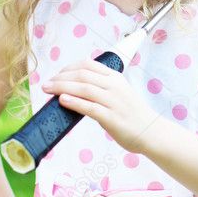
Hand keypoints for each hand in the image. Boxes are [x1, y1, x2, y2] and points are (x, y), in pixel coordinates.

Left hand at [41, 58, 159, 153]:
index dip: (68, 67)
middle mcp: (114, 86)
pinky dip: (74, 102)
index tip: (57, 74)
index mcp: (115, 78)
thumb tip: (75, 88)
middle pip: (82, 75)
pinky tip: (62, 100)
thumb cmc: (132, 114)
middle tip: (46, 84)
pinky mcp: (111, 117)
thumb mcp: (119, 93)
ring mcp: (113, 101)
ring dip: (62, 87)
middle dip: (60, 78)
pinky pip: (89, 107)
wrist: (151, 132)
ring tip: (48, 90)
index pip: (88, 64)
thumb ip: (101, 87)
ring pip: (83, 88)